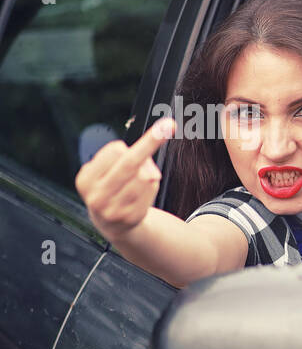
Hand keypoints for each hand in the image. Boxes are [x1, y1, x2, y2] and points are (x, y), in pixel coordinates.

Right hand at [75, 117, 174, 241]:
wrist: (113, 224)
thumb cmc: (111, 188)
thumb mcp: (102, 173)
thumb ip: (118, 161)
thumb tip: (148, 166)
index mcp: (86, 179)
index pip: (114, 151)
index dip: (124, 148)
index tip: (125, 149)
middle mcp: (97, 195)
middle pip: (131, 162)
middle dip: (151, 141)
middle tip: (169, 124)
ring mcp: (114, 209)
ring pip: (145, 176)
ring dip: (148, 172)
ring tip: (138, 181)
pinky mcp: (132, 217)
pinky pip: (151, 189)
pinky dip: (152, 184)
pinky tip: (142, 192)